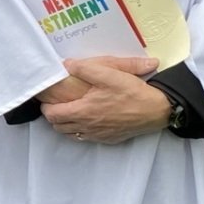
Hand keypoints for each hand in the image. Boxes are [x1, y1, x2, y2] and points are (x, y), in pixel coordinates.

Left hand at [40, 55, 168, 143]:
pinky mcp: (109, 139)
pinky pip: (87, 138)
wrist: (157, 111)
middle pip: (59, 127)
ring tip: (71, 111)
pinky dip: (81, 131)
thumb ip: (85, 68)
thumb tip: (67, 64)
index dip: (46, 107)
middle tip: (57, 104)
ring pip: (72, 135)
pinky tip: (88, 120)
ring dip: (66, 125)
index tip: (49, 98)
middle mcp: (88, 127)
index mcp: (84, 111)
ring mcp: (98, 135)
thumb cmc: (132, 92)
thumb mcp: (109, 74)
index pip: (53, 115)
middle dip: (54, 116)